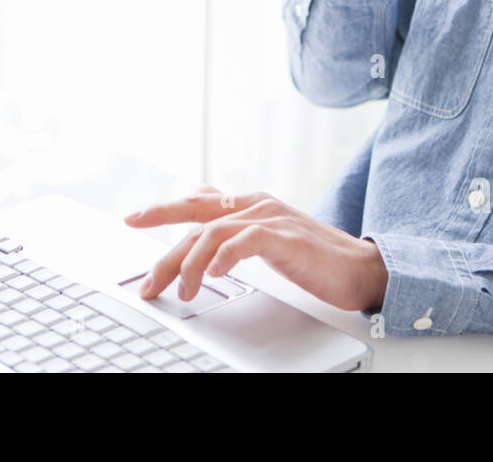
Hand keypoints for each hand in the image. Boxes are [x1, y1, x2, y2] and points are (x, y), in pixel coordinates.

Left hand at [123, 184, 388, 311]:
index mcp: (248, 203)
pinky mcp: (285, 238)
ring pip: (212, 233)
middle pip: (195, 220)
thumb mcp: (267, 238)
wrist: (360, 269)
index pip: (196, 201)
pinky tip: (214, 275)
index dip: (163, 209)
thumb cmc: (313, 257)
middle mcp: (254, 203)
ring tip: (182, 292)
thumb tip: (204, 235)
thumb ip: (237, 230)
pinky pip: (245, 241)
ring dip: (190, 265)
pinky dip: (225, 257)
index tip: (132, 219)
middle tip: (148, 283)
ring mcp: (270, 218)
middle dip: (166, 254)